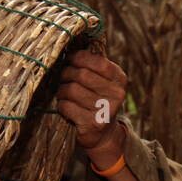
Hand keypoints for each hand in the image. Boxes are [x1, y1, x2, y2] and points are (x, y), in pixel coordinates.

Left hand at [55, 50, 127, 167]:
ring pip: (71, 90)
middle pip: (81, 75)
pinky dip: (62, 106)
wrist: (103, 136)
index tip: (70, 61)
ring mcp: (106, 110)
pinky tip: (66, 109)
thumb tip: (70, 45)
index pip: (97, 61)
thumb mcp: (102, 81)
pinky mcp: (93, 124)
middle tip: (63, 79)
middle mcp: (117, 94)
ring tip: (63, 95)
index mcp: (120, 79)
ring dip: (62, 92)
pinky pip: (67, 106)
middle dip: (66, 75)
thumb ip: (92, 65)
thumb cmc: (97, 101)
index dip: (78, 58)